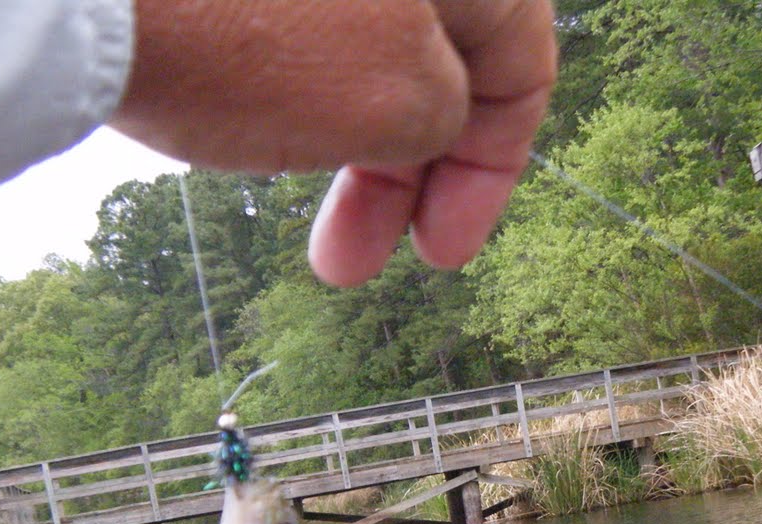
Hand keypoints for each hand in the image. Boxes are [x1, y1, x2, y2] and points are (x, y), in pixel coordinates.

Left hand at [110, 0, 556, 286]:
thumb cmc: (251, 24)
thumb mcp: (399, 99)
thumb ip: (447, 115)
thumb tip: (424, 113)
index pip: (521, 57)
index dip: (491, 169)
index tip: (440, 251)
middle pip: (432, 48)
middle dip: (398, 169)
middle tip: (352, 262)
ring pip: (352, 36)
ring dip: (334, 136)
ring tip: (283, 199)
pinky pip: (282, 16)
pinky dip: (281, 82)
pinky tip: (240, 129)